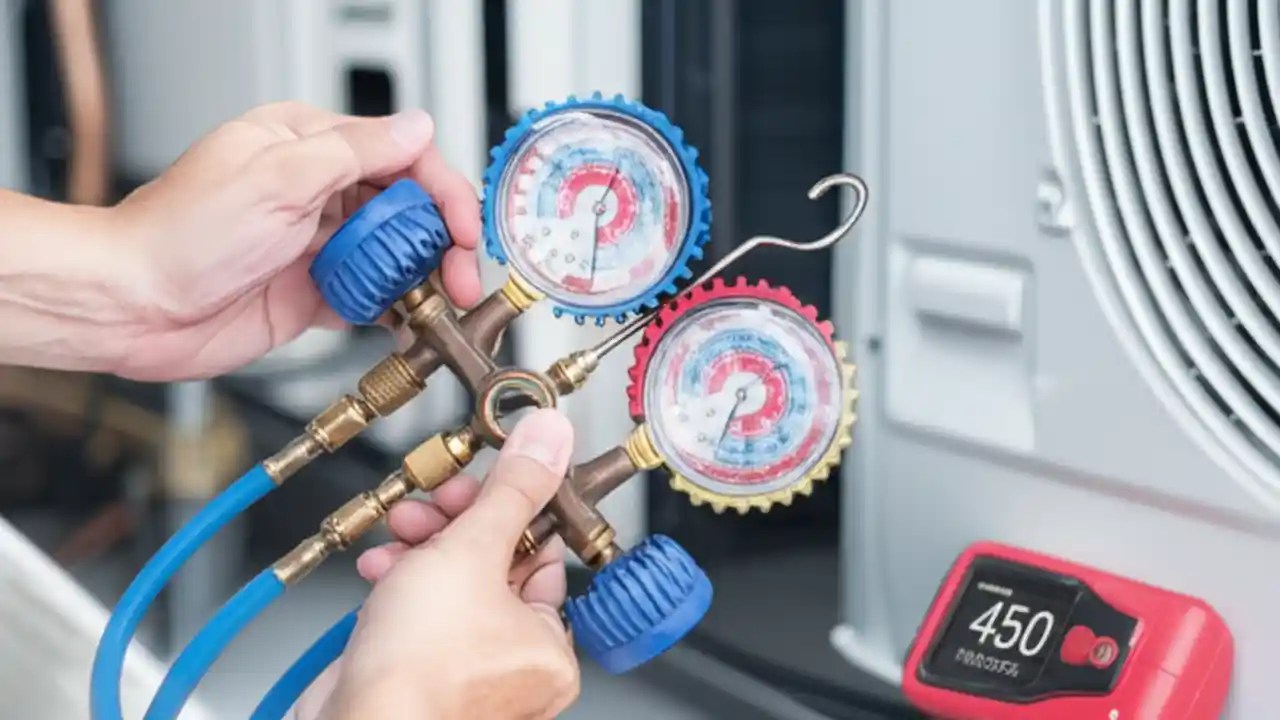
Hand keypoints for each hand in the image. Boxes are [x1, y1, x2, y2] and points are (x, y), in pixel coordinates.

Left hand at [109, 102, 482, 379]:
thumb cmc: (180, 235)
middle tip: (460, 277)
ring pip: (394, 256)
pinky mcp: (312, 292)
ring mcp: (317, 244)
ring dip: (424, 280)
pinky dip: (394, 312)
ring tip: (440, 304)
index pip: (401, 156)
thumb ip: (355, 152)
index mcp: (308, 146)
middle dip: (444, 243)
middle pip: (407, 210)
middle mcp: (317, 191)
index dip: (442, 192)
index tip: (463, 229)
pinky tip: (407, 324)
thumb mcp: (277, 178)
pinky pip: (370, 298)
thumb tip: (414, 127)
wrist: (133, 307)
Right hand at [295, 410, 579, 719]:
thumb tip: (550, 440)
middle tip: (436, 502)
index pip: (543, 549)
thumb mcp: (471, 551)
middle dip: (455, 523)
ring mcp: (464, 668)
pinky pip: (420, 611)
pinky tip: (381, 567)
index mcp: (548, 645)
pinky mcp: (418, 669)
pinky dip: (401, 582)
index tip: (486, 474)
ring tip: (402, 532)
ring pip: (451, 583)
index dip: (510, 503)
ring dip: (422, 546)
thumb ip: (511, 491)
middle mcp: (513, 663)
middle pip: (493, 562)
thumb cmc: (416, 672)